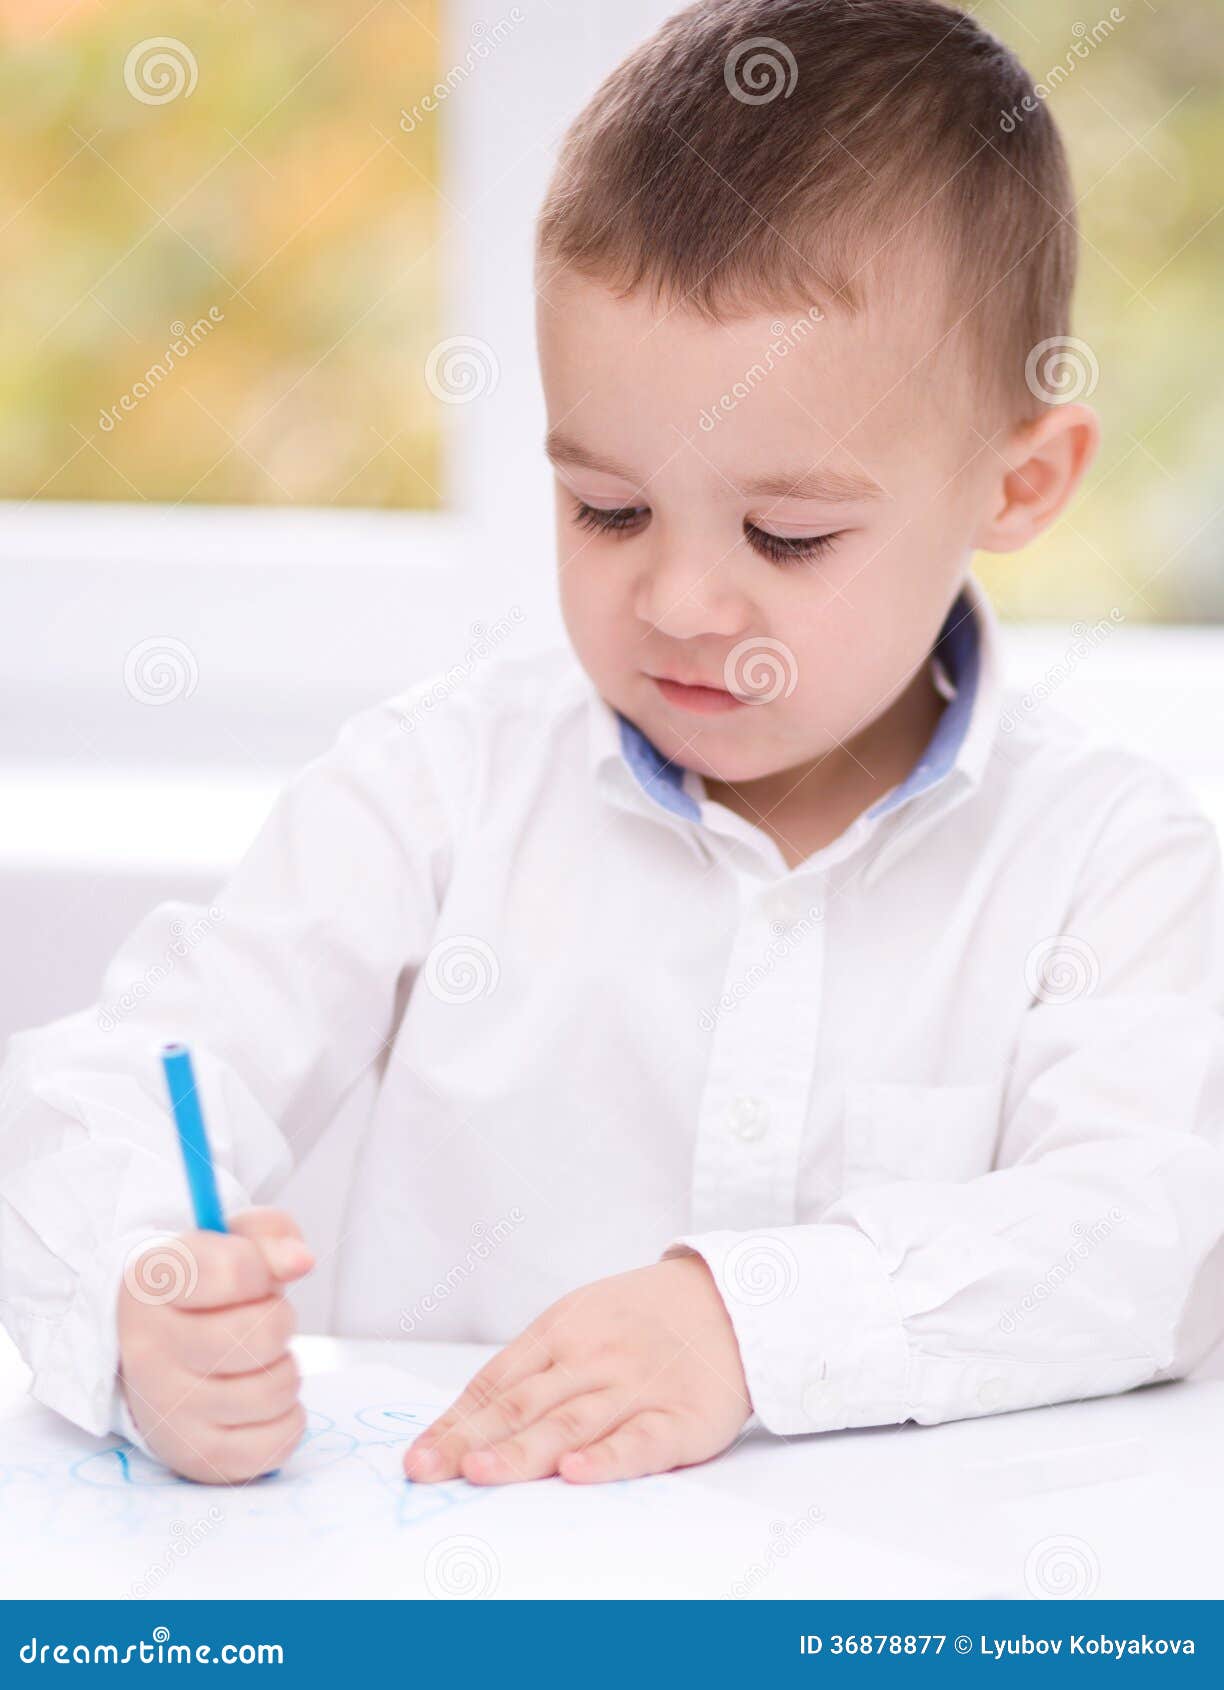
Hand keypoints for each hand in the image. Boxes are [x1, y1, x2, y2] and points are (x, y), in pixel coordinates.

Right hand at [117, 1207, 312, 1484]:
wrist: (148, 1355)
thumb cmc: (203, 1291)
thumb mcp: (227, 1244)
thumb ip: (268, 1236)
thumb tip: (300, 1261)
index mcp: (151, 1284)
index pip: (235, 1270)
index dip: (264, 1267)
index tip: (254, 1275)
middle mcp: (147, 1350)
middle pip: (265, 1333)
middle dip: (280, 1320)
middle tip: (259, 1321)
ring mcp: (168, 1411)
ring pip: (277, 1387)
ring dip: (285, 1369)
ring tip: (256, 1362)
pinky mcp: (196, 1458)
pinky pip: (279, 1441)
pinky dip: (288, 1418)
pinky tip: (260, 1402)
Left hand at [403, 1254, 751, 1485]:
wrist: (731, 1301)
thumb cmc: (642, 1321)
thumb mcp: (582, 1322)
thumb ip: (534, 1369)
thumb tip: (468, 1423)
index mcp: (561, 1332)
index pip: (496, 1384)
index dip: (455, 1424)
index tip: (417, 1459)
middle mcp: (592, 1359)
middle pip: (523, 1406)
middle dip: (470, 1442)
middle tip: (427, 1472)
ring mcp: (635, 1388)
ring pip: (571, 1424)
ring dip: (523, 1451)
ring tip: (481, 1474)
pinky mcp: (680, 1418)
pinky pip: (639, 1441)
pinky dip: (606, 1460)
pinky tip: (575, 1474)